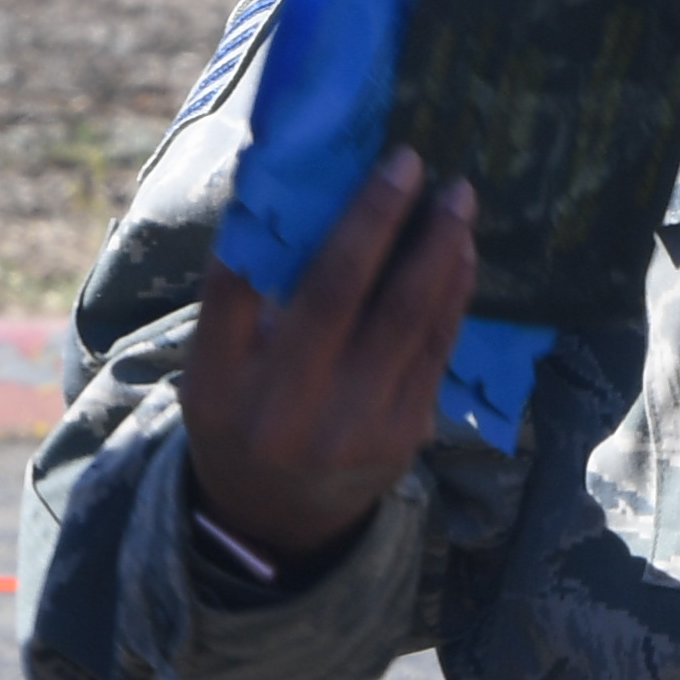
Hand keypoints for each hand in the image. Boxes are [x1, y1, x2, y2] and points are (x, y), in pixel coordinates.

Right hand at [178, 146, 477, 561]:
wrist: (279, 518)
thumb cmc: (246, 413)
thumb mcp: (216, 369)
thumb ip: (245, 297)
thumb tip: (290, 189)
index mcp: (217, 383)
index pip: (236, 287)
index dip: (272, 221)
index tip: (311, 161)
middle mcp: (280, 407)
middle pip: (332, 295)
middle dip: (375, 221)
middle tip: (409, 161)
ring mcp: (348, 425)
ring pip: (402, 318)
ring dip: (436, 248)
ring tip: (457, 196)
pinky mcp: (403, 433)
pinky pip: (437, 347)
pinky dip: (453, 292)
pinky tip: (463, 250)